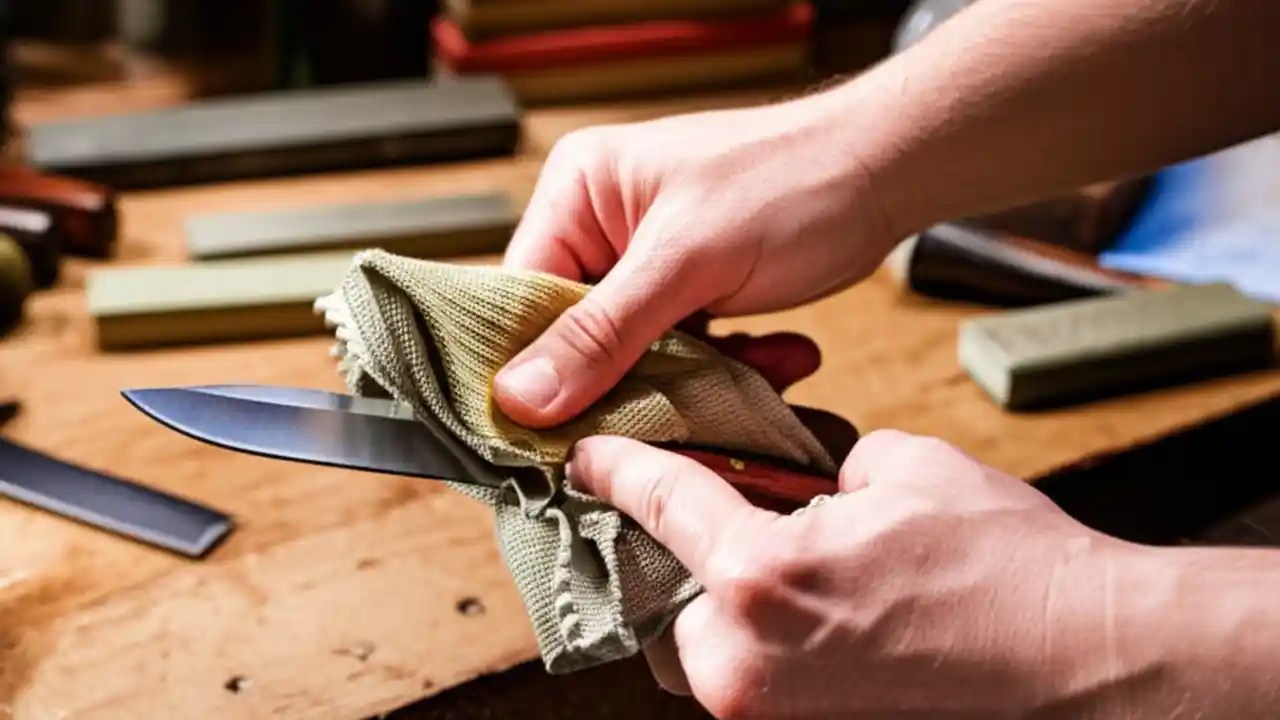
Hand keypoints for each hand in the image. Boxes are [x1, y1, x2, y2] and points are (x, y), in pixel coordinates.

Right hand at [494, 98, 900, 427]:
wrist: (886, 172)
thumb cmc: (791, 181)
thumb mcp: (687, 261)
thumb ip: (602, 334)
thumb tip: (520, 397)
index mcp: (578, 191)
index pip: (523, 297)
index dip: (537, 367)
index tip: (556, 429)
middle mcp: (603, 225)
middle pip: (576, 333)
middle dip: (626, 377)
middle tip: (661, 415)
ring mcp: (648, 261)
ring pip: (633, 352)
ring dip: (688, 378)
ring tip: (741, 379)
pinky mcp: (692, 290)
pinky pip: (682, 350)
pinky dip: (724, 367)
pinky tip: (775, 358)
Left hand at [566, 429, 1165, 718]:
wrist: (1083, 659)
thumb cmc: (1005, 564)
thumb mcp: (897, 468)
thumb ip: (815, 468)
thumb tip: (790, 486)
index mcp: (761, 575)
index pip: (658, 500)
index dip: (617, 467)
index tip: (587, 455)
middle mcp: (745, 655)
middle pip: (656, 585)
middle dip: (673, 544)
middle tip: (709, 507)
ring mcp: (766, 710)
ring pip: (692, 639)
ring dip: (710, 594)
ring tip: (768, 559)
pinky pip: (737, 672)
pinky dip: (748, 632)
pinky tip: (798, 602)